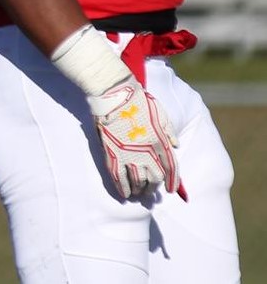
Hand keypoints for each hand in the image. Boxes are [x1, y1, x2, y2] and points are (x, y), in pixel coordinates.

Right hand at [88, 75, 179, 199]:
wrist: (114, 95)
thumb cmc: (138, 100)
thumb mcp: (160, 113)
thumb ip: (169, 131)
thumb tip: (176, 146)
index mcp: (160, 142)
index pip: (171, 168)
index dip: (173, 182)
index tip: (171, 190)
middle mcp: (147, 152)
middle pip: (155, 178)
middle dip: (154, 188)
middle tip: (150, 191)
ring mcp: (129, 154)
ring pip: (138, 181)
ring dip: (139, 189)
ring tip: (138, 192)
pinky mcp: (112, 154)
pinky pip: (119, 177)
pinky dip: (123, 188)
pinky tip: (124, 194)